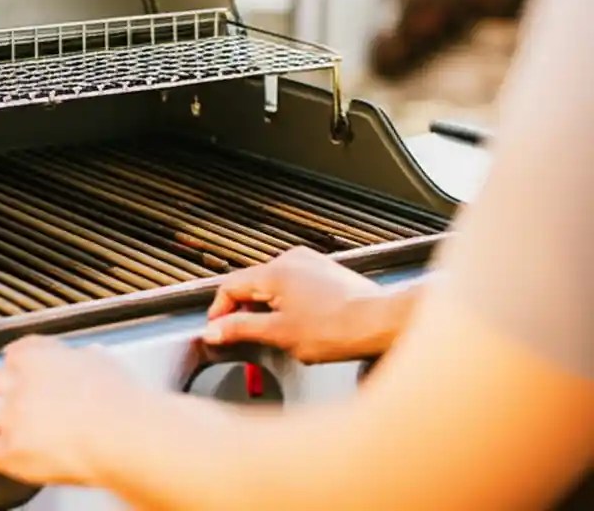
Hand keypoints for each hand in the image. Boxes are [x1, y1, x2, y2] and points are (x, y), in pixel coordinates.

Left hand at [0, 335, 148, 487]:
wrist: (123, 434)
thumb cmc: (122, 402)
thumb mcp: (101, 364)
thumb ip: (85, 361)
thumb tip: (89, 359)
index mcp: (41, 356)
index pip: (15, 352)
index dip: (12, 362)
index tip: (12, 366)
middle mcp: (19, 382)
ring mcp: (10, 416)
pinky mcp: (8, 450)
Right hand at [204, 247, 397, 363]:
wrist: (384, 323)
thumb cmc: (339, 329)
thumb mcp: (279, 334)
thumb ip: (240, 329)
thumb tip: (213, 331)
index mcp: (275, 271)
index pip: (230, 286)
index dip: (219, 312)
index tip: (218, 331)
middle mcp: (292, 260)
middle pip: (252, 285)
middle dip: (243, 311)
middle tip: (244, 338)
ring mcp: (312, 263)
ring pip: (273, 285)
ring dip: (266, 308)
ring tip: (276, 334)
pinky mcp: (327, 272)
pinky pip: (294, 285)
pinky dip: (287, 303)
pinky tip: (300, 324)